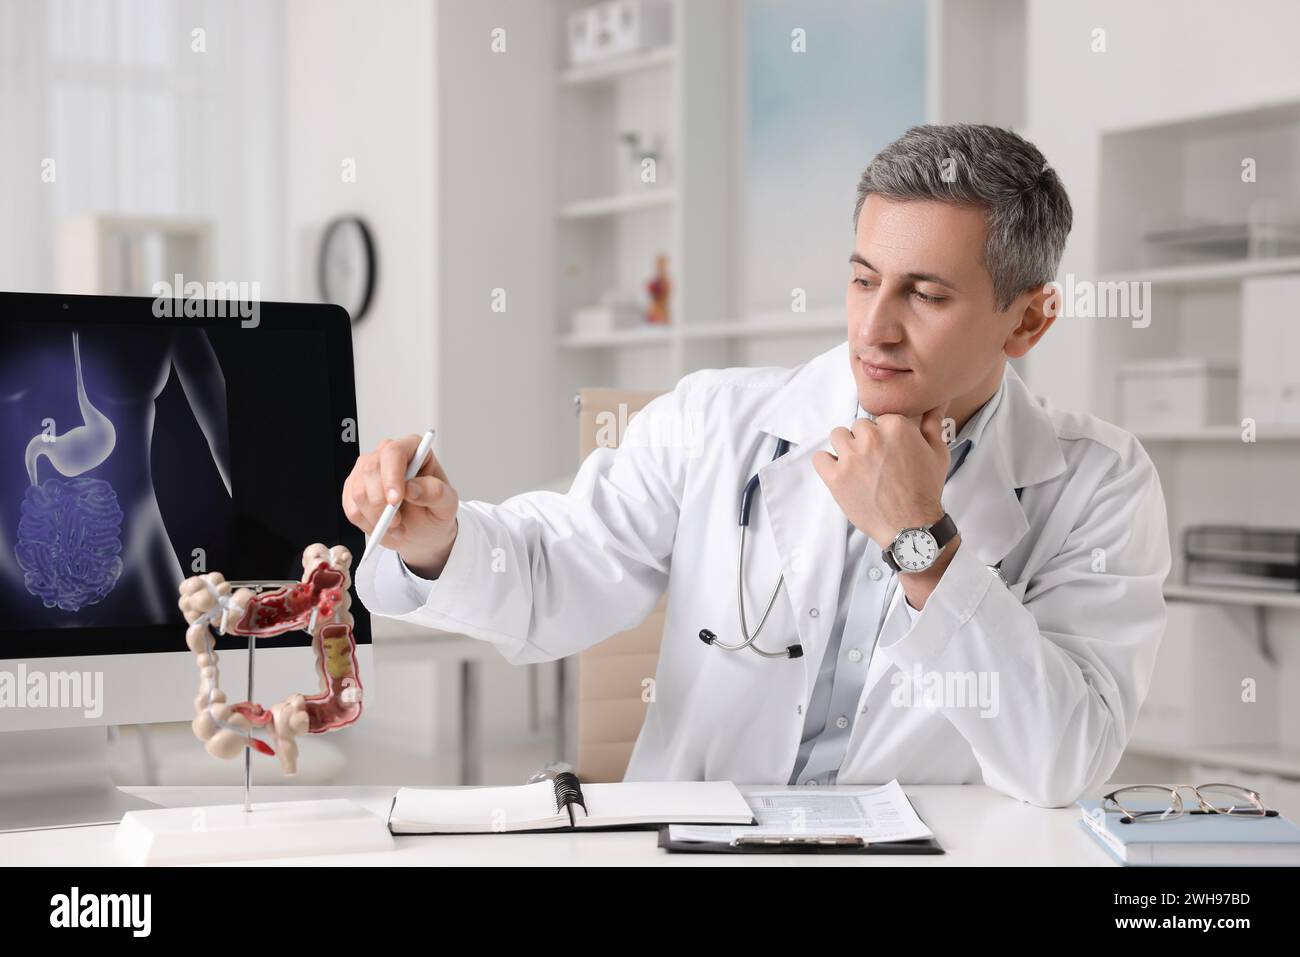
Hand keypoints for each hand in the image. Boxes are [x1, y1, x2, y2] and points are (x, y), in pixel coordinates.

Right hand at [342, 434, 459, 577]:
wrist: (423, 530)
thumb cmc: (435, 512)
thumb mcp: (447, 505)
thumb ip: (435, 493)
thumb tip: (412, 488)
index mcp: (413, 449)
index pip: (394, 452)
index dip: (391, 476)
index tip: (395, 500)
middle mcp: (387, 455)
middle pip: (370, 470)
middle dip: (381, 503)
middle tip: (397, 523)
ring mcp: (367, 470)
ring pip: (358, 491)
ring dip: (376, 517)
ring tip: (396, 527)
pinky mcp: (355, 489)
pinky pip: (351, 507)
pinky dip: (367, 523)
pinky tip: (383, 527)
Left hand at [812, 401, 951, 548]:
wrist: (911, 527)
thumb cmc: (925, 490)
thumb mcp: (938, 453)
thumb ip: (933, 424)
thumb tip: (936, 403)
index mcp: (896, 426)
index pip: (879, 419)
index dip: (884, 436)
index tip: (889, 452)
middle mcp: (871, 438)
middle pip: (858, 427)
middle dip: (865, 441)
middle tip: (875, 463)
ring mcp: (851, 457)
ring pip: (837, 436)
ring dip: (846, 449)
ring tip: (858, 468)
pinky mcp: (835, 477)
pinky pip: (819, 458)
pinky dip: (827, 464)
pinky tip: (840, 474)